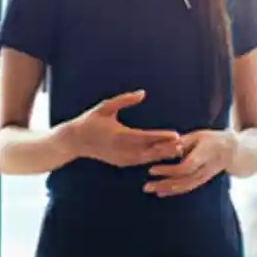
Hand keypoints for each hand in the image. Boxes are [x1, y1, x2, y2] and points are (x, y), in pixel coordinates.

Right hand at [58, 90, 181, 166]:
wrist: (73, 141)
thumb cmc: (90, 120)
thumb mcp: (105, 107)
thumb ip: (124, 100)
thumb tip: (142, 93)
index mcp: (118, 135)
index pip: (145, 137)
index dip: (161, 136)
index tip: (176, 135)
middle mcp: (120, 150)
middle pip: (148, 151)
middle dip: (166, 149)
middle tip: (183, 145)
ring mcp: (120, 159)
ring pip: (145, 159)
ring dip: (161, 156)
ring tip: (177, 151)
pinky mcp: (120, 163)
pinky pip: (139, 162)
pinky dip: (152, 160)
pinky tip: (163, 156)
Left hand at [145, 129, 236, 196]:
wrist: (233, 151)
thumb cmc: (212, 139)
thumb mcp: (198, 136)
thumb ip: (180, 142)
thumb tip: (160, 146)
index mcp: (204, 155)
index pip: (186, 167)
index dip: (169, 170)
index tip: (152, 169)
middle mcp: (204, 169)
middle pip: (183, 180)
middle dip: (163, 184)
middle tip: (146, 186)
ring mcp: (204, 177)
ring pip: (184, 187)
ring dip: (166, 189)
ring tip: (149, 189)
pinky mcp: (202, 181)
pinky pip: (187, 188)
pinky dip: (173, 191)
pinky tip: (161, 193)